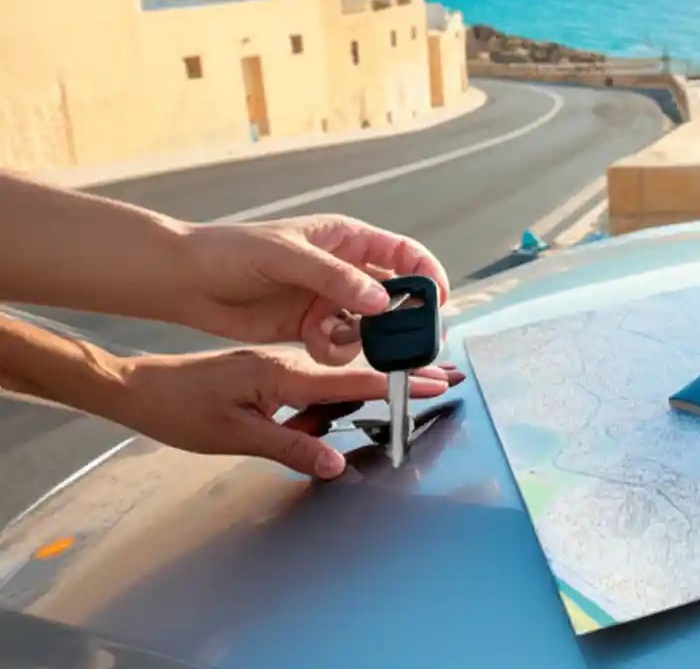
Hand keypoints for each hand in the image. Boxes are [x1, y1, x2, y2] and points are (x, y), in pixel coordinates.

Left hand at [110, 346, 465, 478]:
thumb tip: (334, 463)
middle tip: (434, 381)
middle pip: (348, 379)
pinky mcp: (263, 375)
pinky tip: (311, 424)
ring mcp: (273, 367)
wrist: (136, 388)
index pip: (351, 381)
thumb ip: (289, 447)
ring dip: (345, 403)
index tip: (433, 381)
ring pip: (325, 388)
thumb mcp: (235, 436)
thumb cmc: (178, 408)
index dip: (396, 384)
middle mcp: (282, 365)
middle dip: (392, 382)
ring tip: (349, 419)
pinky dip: (320, 404)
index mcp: (280, 374)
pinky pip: (305, 390)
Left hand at [179, 215, 449, 364]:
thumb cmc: (231, 253)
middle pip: (394, 296)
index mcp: (346, 239)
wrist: (187, 281)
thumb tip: (382, 300)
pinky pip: (341, 344)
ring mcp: (329, 299)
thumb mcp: (286, 257)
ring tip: (330, 333)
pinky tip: (311, 340)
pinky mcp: (311, 326)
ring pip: (369, 326)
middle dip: (399, 319)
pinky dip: (333, 348)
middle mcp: (344, 270)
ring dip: (359, 337)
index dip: (427, 276)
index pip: (404, 254)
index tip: (437, 302)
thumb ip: (336, 278)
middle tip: (402, 340)